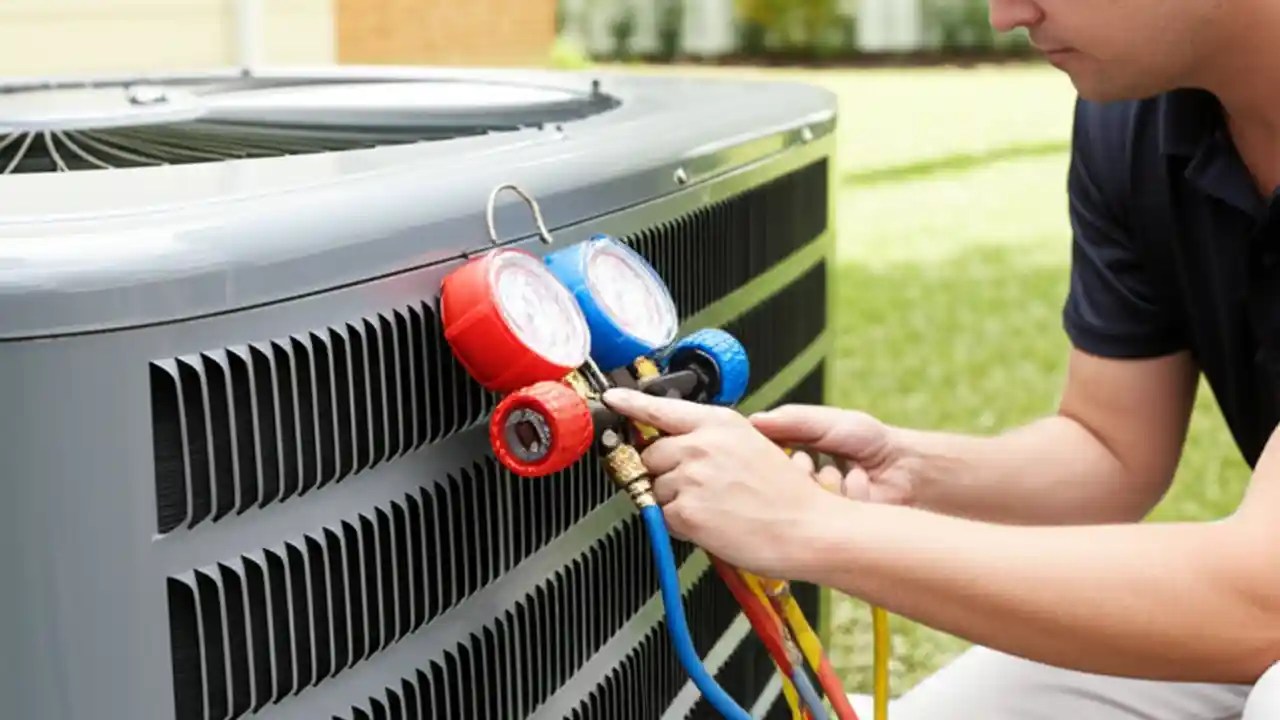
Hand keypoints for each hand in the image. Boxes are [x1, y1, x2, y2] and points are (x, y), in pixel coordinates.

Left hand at [601, 388, 842, 579]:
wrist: (808, 528)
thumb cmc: (786, 495)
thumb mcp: (752, 447)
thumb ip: (712, 441)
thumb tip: (678, 447)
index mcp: (720, 423)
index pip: (661, 408)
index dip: (630, 403)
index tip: (611, 398)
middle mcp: (701, 445)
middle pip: (652, 455)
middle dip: (665, 472)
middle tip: (699, 488)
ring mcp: (691, 477)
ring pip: (655, 488)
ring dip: (675, 501)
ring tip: (714, 507)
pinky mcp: (686, 511)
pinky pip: (663, 517)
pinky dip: (681, 525)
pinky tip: (712, 523)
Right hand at [749, 404, 916, 505]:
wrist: (906, 467)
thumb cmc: (869, 441)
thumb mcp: (827, 421)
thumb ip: (791, 420)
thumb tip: (753, 420)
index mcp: (790, 461)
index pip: (760, 461)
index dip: (761, 455)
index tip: (765, 447)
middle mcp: (798, 488)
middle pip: (775, 485)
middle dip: (796, 468)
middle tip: (809, 460)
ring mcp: (815, 510)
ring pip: (801, 500)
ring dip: (825, 479)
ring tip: (845, 469)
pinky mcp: (834, 528)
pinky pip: (829, 512)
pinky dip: (849, 489)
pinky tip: (861, 481)